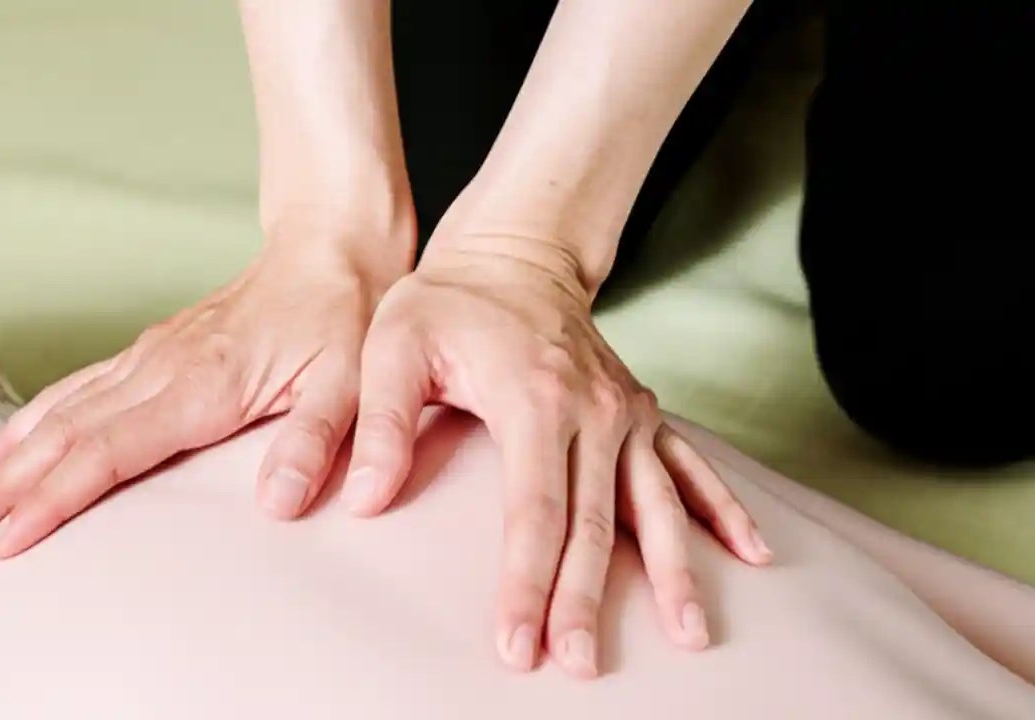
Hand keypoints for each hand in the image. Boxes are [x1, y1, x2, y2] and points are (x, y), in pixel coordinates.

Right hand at [0, 228, 410, 557]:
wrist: (330, 254)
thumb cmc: (341, 323)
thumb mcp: (348, 386)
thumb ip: (314, 444)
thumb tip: (278, 502)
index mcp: (201, 388)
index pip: (106, 451)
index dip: (51, 498)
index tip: (4, 538)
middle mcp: (160, 370)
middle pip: (63, 436)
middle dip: (4, 488)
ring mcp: (149, 357)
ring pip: (58, 410)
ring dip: (4, 457)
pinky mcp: (150, 351)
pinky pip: (75, 389)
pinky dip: (30, 421)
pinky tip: (7, 445)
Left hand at [343, 235, 771, 678]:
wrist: (514, 253)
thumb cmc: (446, 303)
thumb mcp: (392, 345)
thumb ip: (380, 421)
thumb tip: (365, 498)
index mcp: (533, 396)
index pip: (532, 511)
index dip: (526, 582)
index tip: (516, 643)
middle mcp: (594, 406)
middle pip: (595, 522)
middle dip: (587, 599)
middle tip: (578, 663)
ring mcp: (627, 409)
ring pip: (655, 504)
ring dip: (671, 573)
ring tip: (690, 635)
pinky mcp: (643, 410)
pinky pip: (691, 466)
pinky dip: (722, 509)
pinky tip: (753, 554)